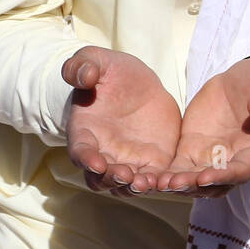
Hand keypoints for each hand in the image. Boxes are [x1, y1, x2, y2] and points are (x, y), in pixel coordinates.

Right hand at [63, 47, 181, 195]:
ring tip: (146, 183)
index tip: (95, 163)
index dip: (86, 159)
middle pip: (101, 178)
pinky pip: (155, 178)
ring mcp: (128, 160)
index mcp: (86, 131)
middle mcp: (104, 152)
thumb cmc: (110, 73)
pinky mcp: (153, 161)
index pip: (80, 151)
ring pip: (126, 184)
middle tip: (126, 175)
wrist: (138, 84)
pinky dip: (158, 183)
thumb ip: (83, 66)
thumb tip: (84, 75)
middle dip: (112, 179)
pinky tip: (169, 181)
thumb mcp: (95, 61)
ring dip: (134, 187)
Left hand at [156, 56, 249, 197]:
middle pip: (216, 183)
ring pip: (194, 180)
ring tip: (159, 183)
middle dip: (194, 185)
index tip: (206, 177)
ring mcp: (214, 157)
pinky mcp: (194, 149)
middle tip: (174, 184)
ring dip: (178, 184)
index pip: (244, 170)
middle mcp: (236, 160)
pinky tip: (150, 175)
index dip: (226, 177)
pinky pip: (179, 167)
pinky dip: (166, 174)